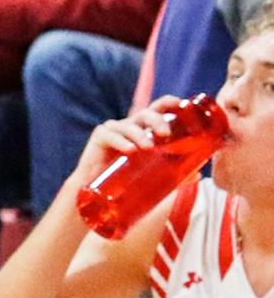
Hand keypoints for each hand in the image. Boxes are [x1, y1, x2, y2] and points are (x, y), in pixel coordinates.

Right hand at [68, 99, 183, 193]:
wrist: (99, 194)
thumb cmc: (127, 181)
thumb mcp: (154, 176)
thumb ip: (175, 175)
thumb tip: (198, 174)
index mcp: (145, 130)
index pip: (159, 109)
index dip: (170, 103)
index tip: (182, 104)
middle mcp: (131, 127)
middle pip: (146, 113)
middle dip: (157, 120)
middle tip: (166, 134)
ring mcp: (114, 131)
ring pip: (128, 125)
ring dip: (140, 134)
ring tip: (148, 147)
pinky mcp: (99, 138)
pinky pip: (110, 134)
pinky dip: (121, 141)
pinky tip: (129, 150)